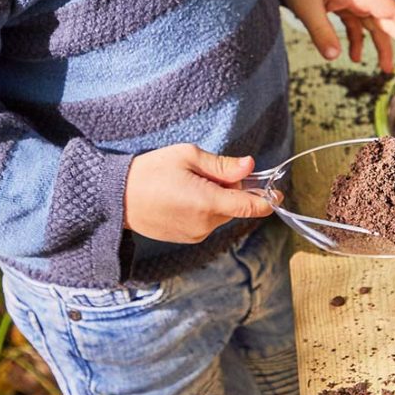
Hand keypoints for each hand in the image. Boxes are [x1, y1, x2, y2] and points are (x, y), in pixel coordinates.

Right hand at [123, 144, 271, 242]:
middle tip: (210, 172)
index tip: (278, 191)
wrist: (117, 197)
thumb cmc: (151, 171)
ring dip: (218, 199)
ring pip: (221, 214)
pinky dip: (205, 208)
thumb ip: (222, 165)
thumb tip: (250, 166)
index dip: (267, 199)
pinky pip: (207, 222)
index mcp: (208, 203)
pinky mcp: (186, 238)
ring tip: (190, 183)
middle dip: (233, 190)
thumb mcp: (188, 156)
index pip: (251, 207)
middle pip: (236, 207)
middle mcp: (205, 225)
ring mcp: (195, 235)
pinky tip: (184, 195)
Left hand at [273, 0, 394, 72]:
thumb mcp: (306, 5)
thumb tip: (335, 58)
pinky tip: (353, 56)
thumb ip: (321, 32)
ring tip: (387, 69)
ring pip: (374, 24)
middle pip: (389, 20)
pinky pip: (356, 23)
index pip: (390, 9)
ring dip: (381, 45)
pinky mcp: (341, 1)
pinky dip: (357, 39)